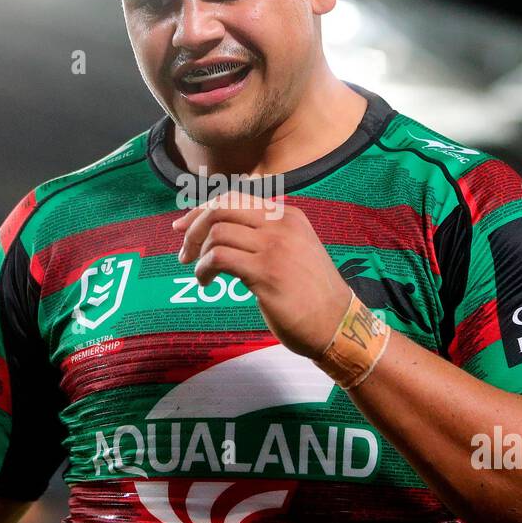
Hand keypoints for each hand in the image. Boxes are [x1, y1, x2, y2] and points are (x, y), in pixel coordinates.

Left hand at [172, 193, 350, 357]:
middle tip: (184, 251)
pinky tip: (206, 282)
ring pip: (217, 232)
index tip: (183, 227)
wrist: (337, 324)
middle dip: (194, 227)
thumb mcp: (296, 251)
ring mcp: (274, 247)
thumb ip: (268, 237)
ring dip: (197, 253)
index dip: (203, 210)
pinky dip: (203, 268)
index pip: (235, 198)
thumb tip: (224, 233)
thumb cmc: (312, 294)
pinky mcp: (265, 272)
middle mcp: (281, 225)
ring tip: (199, 273)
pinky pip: (219, 257)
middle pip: (222, 208)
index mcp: (288, 216)